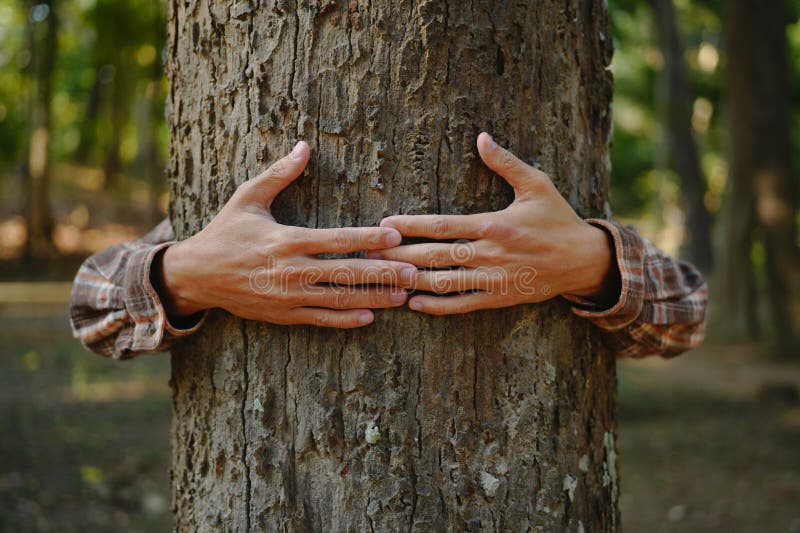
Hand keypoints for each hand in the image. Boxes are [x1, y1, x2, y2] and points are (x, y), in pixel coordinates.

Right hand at [156, 141, 416, 327]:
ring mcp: (288, 296)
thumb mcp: (247, 198)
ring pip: (339, 299)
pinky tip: (369, 317)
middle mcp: (291, 270)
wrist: (196, 276)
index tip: (395, 237)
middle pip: (346, 272)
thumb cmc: (225, 232)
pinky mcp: (284, 314)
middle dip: (383, 273)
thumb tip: (304, 145)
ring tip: (402, 297)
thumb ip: (280, 173)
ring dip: (373, 298)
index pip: (337, 239)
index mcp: (286, 239)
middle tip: (413, 272)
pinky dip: (346, 319)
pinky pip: (321, 319)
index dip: (368, 239)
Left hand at [373, 132, 618, 314]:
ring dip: (410, 280)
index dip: (411, 225)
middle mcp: (489, 253)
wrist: (583, 260)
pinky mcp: (498, 298)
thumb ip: (505, 163)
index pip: (442, 225)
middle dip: (399, 254)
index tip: (385, 224)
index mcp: (493, 224)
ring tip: (383, 277)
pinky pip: (462, 305)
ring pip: (443, 282)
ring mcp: (493, 279)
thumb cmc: (557, 219)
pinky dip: (436, 306)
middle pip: (434, 256)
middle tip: (370, 253)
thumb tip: (481, 137)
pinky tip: (413, 303)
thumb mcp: (537, 184)